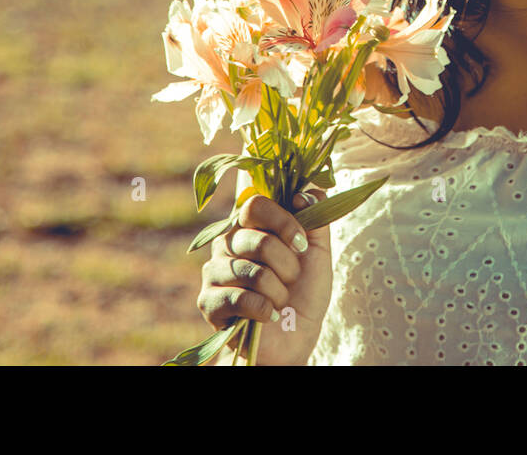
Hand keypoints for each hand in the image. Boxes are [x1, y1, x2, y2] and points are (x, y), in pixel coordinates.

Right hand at [197, 174, 332, 365]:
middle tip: (292, 278)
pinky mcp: (208, 302)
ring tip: (280, 299)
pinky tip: (269, 315)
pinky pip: (240, 297)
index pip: (255, 205)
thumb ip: (316, 217)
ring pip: (252, 271)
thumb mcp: (318, 252)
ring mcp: (213, 272)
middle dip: (287, 264)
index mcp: (250, 226)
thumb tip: (308, 190)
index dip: (282, 222)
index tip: (301, 242)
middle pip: (257, 240)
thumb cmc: (304, 292)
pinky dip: (265, 309)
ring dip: (279, 291)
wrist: (295, 337)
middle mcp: (227, 243)